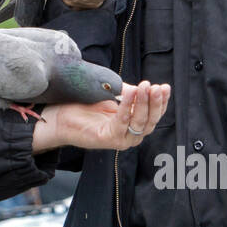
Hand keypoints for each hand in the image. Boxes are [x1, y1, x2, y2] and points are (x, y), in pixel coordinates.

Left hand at [33, 81, 170, 152]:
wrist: (61, 117)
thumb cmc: (86, 107)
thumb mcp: (114, 97)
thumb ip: (130, 94)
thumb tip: (146, 88)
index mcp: (134, 126)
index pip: (154, 115)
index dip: (161, 102)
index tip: (165, 87)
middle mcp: (130, 136)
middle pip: (150, 120)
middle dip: (154, 102)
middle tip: (155, 87)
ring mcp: (120, 140)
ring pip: (138, 122)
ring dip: (143, 103)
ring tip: (145, 87)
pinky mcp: (108, 139)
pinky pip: (122, 122)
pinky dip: (127, 106)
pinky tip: (131, 92)